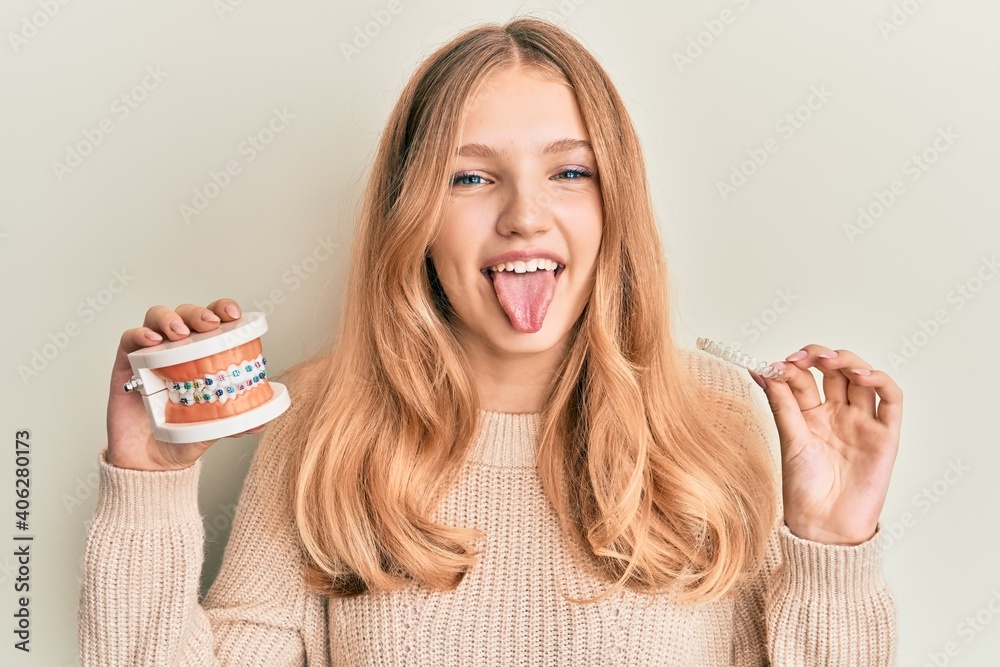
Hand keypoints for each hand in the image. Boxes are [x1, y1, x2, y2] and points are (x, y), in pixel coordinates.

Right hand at [106, 299, 265, 471]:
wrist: (152, 461)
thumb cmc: (185, 436)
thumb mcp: (217, 427)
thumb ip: (238, 420)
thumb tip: (262, 420)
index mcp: (203, 354)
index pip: (213, 319)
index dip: (222, 309)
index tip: (234, 315)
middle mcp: (178, 348)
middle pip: (187, 313)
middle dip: (199, 313)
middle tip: (210, 325)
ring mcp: (151, 353)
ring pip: (157, 317)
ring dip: (170, 319)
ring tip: (180, 334)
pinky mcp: (126, 364)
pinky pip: (129, 339)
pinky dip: (140, 334)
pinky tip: (152, 341)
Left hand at [749, 344, 902, 544]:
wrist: (824, 526)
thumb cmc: (803, 489)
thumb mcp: (789, 440)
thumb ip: (781, 404)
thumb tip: (760, 370)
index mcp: (810, 415)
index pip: (804, 379)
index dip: (791, 367)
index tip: (774, 365)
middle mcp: (837, 414)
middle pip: (834, 372)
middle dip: (818, 357)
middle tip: (801, 357)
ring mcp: (861, 422)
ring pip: (862, 378)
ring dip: (848, 361)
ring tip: (829, 360)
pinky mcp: (885, 435)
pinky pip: (891, 401)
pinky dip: (881, 381)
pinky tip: (862, 375)